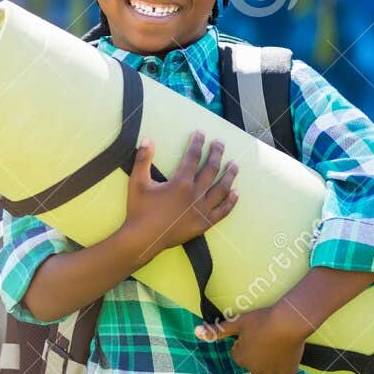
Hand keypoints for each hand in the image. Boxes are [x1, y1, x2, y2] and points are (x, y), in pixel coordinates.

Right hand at [120, 131, 238, 257]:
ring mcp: (201, 210)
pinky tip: (235, 193)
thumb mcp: (137, 182)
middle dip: (216, 154)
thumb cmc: (139, 210)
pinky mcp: (204, 224)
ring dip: (229, 175)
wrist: (143, 239)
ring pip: (221, 189)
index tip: (201, 133)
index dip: (197, 144)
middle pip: (211, 170)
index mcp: (180, 183)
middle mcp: (195, 195)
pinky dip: (230, 202)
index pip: (192, 158)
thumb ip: (143, 159)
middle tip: (220, 143)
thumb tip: (146, 139)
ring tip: (234, 165)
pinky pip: (222, 211)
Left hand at [196, 304, 311, 373]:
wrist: (288, 322)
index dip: (246, 341)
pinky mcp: (287, 373)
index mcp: (240, 359)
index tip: (254, 332)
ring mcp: (271, 373)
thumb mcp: (237, 323)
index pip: (240, 353)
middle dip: (258, 352)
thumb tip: (196, 332)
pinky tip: (287, 351)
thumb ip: (217, 330)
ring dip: (272, 359)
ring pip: (269, 368)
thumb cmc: (261, 320)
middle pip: (254, 362)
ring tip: (277, 342)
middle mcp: (254, 370)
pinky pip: (284, 371)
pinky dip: (286, 364)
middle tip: (266, 336)